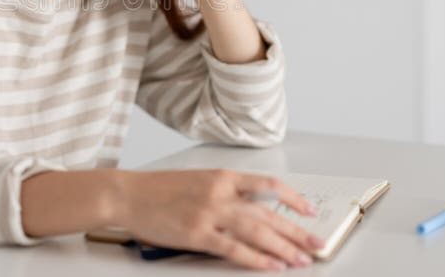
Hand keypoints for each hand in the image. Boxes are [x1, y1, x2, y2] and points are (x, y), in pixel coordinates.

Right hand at [116, 168, 324, 271]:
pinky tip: (272, 266)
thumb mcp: (196, 180)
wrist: (127, 194)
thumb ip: (224, 192)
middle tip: (317, 244)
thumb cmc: (158, 189)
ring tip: (301, 260)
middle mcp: (219, 192)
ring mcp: (209, 213)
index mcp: (221, 176)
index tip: (308, 210)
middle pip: (268, 213)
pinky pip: (234, 249)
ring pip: (257, 231)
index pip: (268, 184)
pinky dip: (256, 259)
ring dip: (283, 248)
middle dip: (296, 231)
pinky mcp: (197, 234)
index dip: (292, 198)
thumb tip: (253, 210)